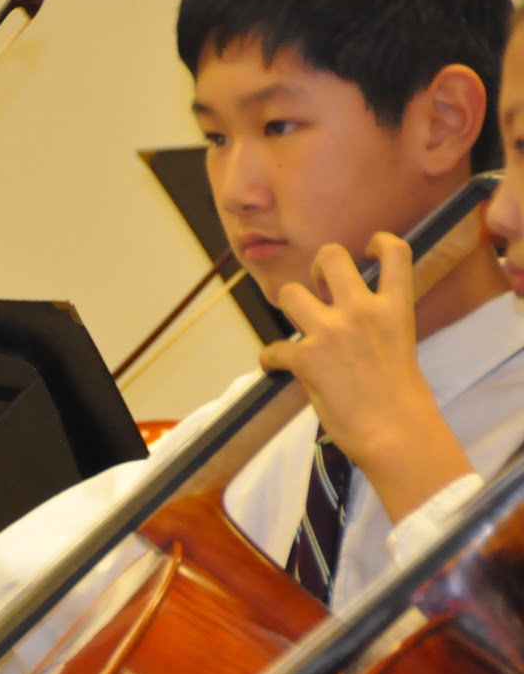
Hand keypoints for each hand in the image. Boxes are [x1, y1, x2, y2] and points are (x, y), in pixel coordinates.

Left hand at [258, 233, 468, 520]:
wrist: (395, 432)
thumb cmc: (402, 398)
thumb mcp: (400, 345)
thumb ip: (376, 323)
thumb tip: (347, 320)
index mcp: (394, 308)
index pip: (395, 252)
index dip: (378, 241)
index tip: (367, 247)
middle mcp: (361, 311)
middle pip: (330, 257)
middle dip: (318, 267)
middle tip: (318, 286)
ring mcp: (331, 331)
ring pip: (289, 293)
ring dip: (290, 307)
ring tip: (298, 325)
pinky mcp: (305, 357)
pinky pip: (274, 349)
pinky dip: (270, 359)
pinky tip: (273, 366)